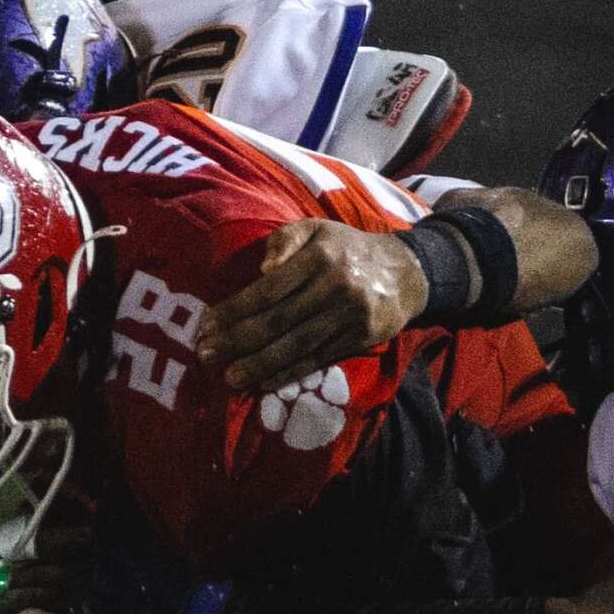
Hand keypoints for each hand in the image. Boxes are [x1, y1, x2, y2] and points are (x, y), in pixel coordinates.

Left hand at [204, 220, 422, 398]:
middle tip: (206, 357)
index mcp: (318, 256)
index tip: (205, 327)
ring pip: (295, 345)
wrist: (407, 272)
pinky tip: (264, 383)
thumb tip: (262, 271)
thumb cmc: (347, 250)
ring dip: (258, 365)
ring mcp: (349, 315)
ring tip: (230, 379)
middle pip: (277, 320)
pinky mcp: (360, 338)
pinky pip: (318, 359)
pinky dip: (289, 373)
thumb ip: (284, 241)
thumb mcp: (316, 230)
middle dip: (237, 342)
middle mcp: (334, 286)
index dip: (233, 311)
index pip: (266, 289)